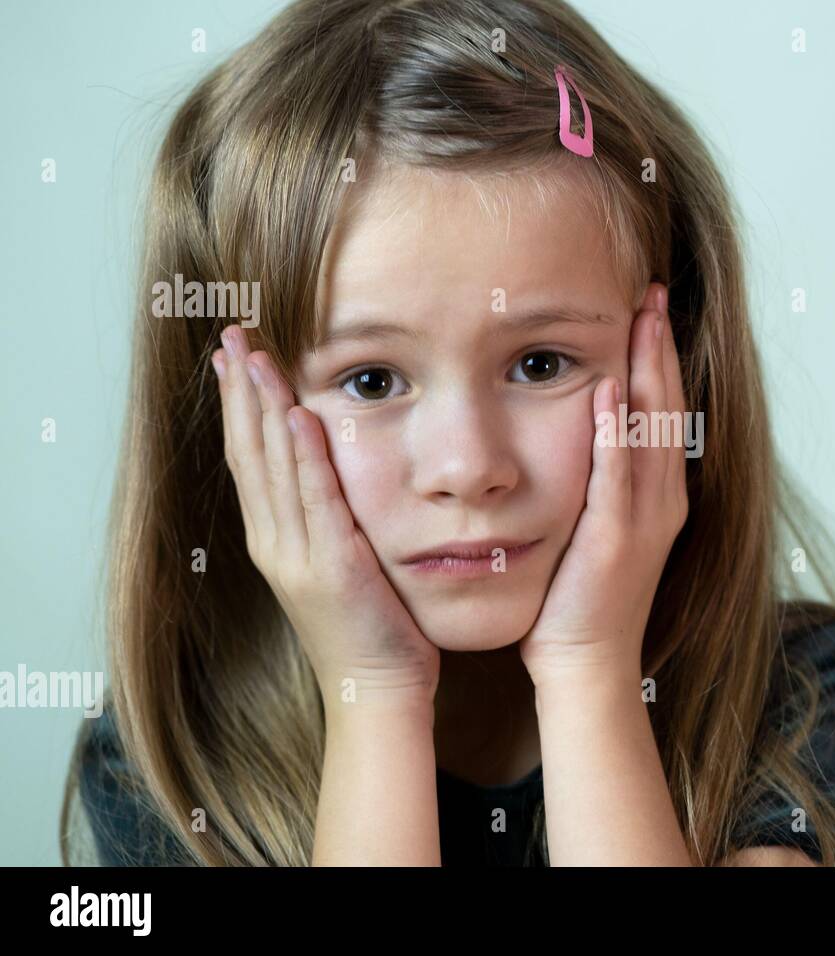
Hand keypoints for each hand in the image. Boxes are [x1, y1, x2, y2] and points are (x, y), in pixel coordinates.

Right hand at [212, 324, 438, 710]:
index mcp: (278, 539)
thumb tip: (337, 475)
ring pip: (272, 468)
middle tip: (230, 333)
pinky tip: (294, 415)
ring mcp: (297, 555)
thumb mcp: (345, 563)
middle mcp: (276, 542)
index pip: (251, 458)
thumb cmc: (373, 627)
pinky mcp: (331, 567)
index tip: (232, 357)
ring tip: (251, 354)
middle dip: (238, 391)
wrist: (377, 688)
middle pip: (249, 452)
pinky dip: (302, 457)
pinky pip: (314, 501)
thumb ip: (333, 519)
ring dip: (260, 407)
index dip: (239, 405)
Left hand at [517, 283, 688, 686]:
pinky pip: (617, 477)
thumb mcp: (598, 523)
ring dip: (647, 373)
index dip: (660, 357)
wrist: (585, 660)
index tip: (650, 308)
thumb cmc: (581, 595)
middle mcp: (663, 499)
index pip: (665, 410)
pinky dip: (615, 433)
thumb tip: (585, 425)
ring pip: (652, 431)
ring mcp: (644, 519)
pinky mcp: (614, 540)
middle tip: (653, 292)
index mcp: (660, 494)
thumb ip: (601, 475)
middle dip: (660, 348)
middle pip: (668, 408)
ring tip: (643, 319)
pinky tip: (607, 392)